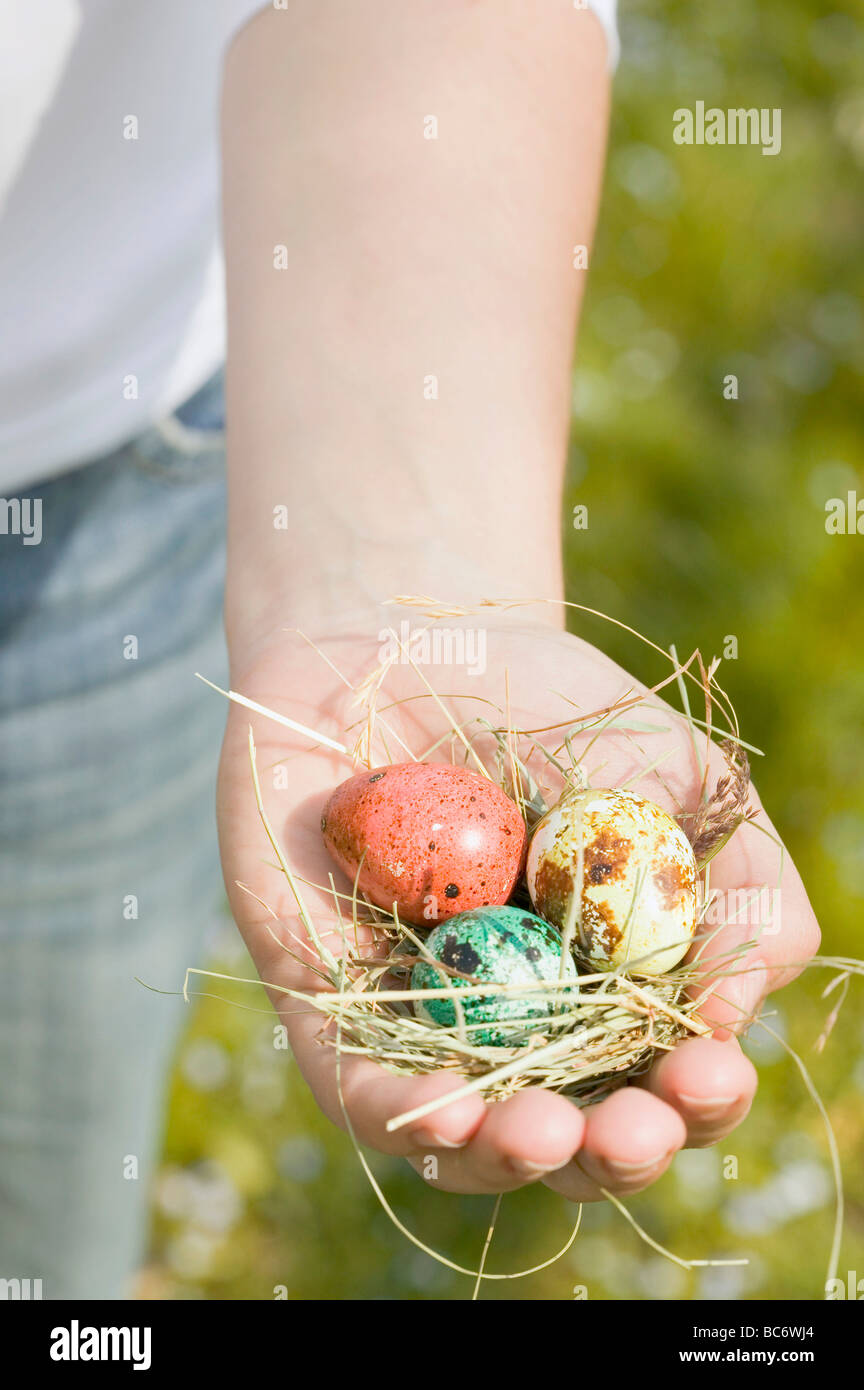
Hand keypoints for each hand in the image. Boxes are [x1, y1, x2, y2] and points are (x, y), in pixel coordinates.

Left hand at [216, 606, 819, 1199]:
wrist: (408, 640)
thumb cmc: (552, 708)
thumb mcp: (677, 776)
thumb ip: (737, 884)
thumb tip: (730, 1014)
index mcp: (613, 988)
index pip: (665, 1081)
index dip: (697, 1098)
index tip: (710, 1070)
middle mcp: (524, 1024)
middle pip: (576, 1136)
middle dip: (614, 1151)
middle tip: (635, 1128)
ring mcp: (424, 1022)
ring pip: (468, 1137)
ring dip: (510, 1155)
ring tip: (547, 1133)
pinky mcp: (323, 1003)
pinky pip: (356, 1086)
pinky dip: (403, 1112)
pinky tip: (451, 1109)